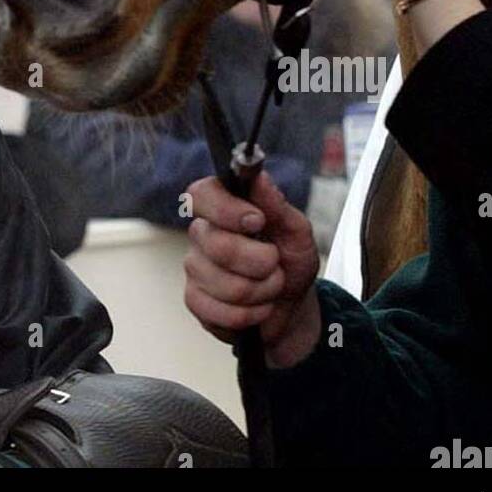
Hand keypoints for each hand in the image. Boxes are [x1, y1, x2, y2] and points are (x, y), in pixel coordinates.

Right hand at [183, 172, 320, 367]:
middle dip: (261, 262)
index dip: (226, 210)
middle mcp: (203, 232)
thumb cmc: (290, 260)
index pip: (201, 194)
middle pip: (219, 246)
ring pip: (226, 285)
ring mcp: (195, 266)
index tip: (257, 221)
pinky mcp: (194, 299)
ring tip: (269, 286)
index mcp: (222, 205)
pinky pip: (219, 312)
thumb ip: (276, 204)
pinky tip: (255, 307)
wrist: (292, 304)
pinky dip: (249, 314)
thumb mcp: (296, 230)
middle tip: (275, 263)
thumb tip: (258, 177)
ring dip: (261, 291)